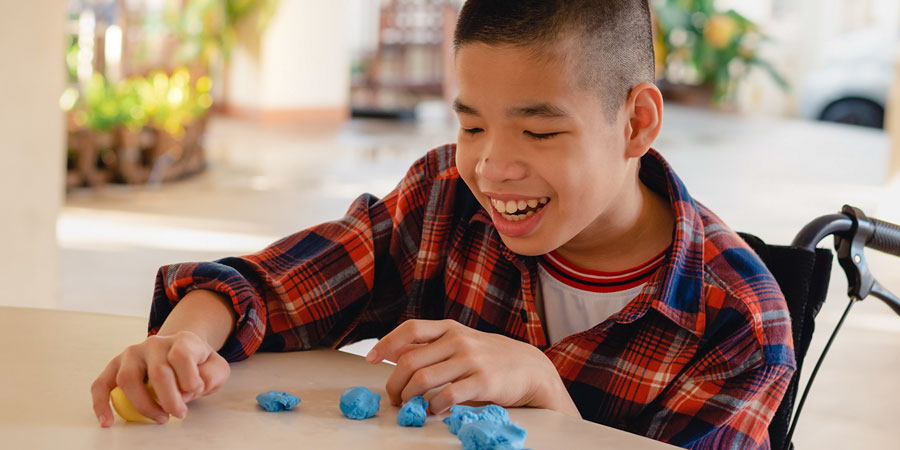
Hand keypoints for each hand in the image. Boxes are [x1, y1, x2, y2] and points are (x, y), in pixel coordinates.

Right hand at [90, 330, 229, 426]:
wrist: (180, 352)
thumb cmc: (198, 364)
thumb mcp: (216, 367)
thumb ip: (211, 375)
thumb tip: (191, 388)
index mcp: (181, 340)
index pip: (182, 356)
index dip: (189, 380)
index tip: (194, 393)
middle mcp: (154, 343)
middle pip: (158, 372)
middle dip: (169, 400)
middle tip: (179, 413)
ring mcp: (132, 353)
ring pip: (128, 378)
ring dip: (143, 404)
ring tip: (160, 418)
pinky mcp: (115, 366)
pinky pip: (101, 384)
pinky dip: (101, 404)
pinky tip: (107, 422)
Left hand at [366, 319, 579, 416]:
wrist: (530, 368)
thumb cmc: (489, 356)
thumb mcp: (460, 341)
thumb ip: (429, 345)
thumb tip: (391, 350)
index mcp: (449, 327)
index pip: (410, 329)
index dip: (386, 343)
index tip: (370, 358)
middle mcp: (458, 340)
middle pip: (410, 360)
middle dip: (394, 383)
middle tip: (393, 397)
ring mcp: (470, 360)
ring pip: (423, 380)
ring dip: (409, 398)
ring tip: (409, 406)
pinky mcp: (482, 382)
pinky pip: (446, 396)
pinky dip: (433, 406)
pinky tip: (432, 410)